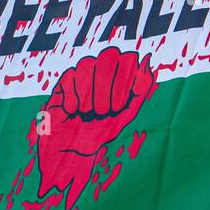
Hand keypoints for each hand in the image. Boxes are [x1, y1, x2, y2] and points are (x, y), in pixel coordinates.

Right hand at [34, 48, 157, 203]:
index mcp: (119, 76)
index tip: (118, 107)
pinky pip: (69, 76)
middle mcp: (100, 72)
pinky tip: (73, 113)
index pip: (127, 57)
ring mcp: (80, 76)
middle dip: (107, 87)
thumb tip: (147, 60)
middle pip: (107, 56)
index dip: (124, 80)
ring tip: (88, 115)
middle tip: (103, 113)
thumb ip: (139, 89)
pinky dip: (73, 98)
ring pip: (86, 64)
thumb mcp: (127, 114)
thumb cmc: (102, 134)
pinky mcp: (61, 84)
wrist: (74, 153)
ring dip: (90, 94)